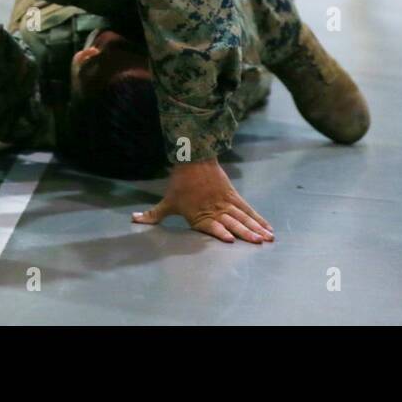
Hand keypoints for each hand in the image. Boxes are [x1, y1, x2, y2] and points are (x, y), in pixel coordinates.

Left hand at [132, 157, 273, 244]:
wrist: (193, 159)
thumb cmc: (180, 183)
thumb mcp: (166, 201)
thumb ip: (153, 215)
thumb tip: (133, 220)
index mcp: (200, 215)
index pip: (212, 226)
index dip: (221, 233)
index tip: (231, 240)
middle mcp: (215, 210)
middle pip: (233, 223)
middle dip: (246, 233)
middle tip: (258, 243)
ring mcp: (226, 203)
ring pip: (244, 217)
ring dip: (256, 228)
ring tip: (268, 238)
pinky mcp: (233, 196)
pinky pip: (248, 209)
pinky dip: (258, 218)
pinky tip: (267, 226)